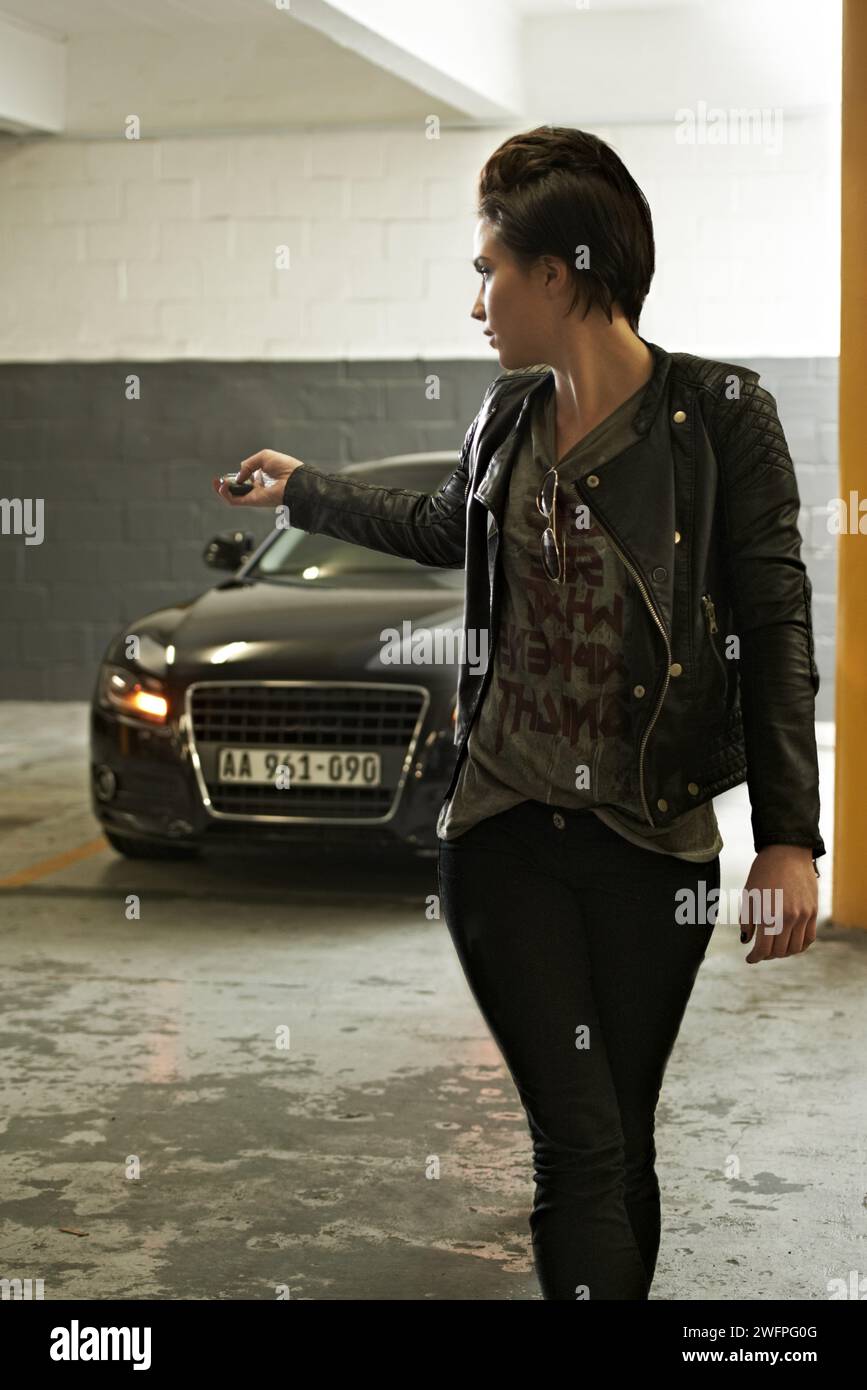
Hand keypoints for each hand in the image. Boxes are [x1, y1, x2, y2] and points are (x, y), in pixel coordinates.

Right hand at [212, 449, 304, 506]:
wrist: (294, 479)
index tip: (229, 473)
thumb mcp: (264, 457)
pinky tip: (222, 487)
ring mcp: (255, 495)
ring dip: (222, 490)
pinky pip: (235, 501)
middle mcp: (258, 487)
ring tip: (217, 483)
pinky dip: (226, 495)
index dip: (236, 476)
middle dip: (226, 484)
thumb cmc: (285, 467)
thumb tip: (239, 476)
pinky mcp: (253, 501)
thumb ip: (248, 464)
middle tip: (219, 480)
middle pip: (237, 488)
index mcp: (262, 476)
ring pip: (234, 496)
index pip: (245, 478)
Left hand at [739, 845, 817, 962]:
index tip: (750, 959)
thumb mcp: (749, 895)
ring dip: (783, 952)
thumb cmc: (763, 872)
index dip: (755, 957)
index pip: (762, 949)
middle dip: (767, 955)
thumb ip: (747, 920)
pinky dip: (799, 946)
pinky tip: (791, 944)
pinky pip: (809, 938)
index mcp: (767, 915)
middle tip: (761, 952)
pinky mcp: (813, 912)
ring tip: (775, 948)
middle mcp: (786, 918)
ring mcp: (803, 916)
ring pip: (795, 948)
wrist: (787, 853)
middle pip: (778, 951)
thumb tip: (746, 940)